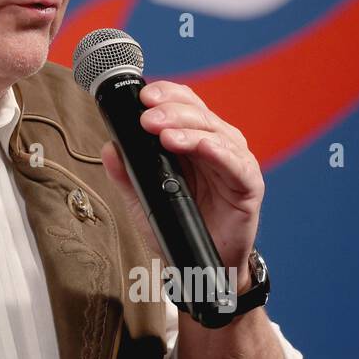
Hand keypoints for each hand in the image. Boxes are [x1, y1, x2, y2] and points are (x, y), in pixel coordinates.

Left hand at [99, 80, 264, 292]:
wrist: (201, 264)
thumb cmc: (178, 225)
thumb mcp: (144, 199)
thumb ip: (127, 173)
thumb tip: (109, 147)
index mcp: (193, 139)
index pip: (183, 104)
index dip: (165, 94)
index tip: (142, 96)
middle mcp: (217, 144)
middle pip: (197, 113)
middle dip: (170, 111)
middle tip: (146, 118)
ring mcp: (234, 162)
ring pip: (215, 133)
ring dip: (188, 129)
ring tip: (164, 133)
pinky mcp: (249, 184)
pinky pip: (236, 163)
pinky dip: (218, 151)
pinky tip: (202, 146)